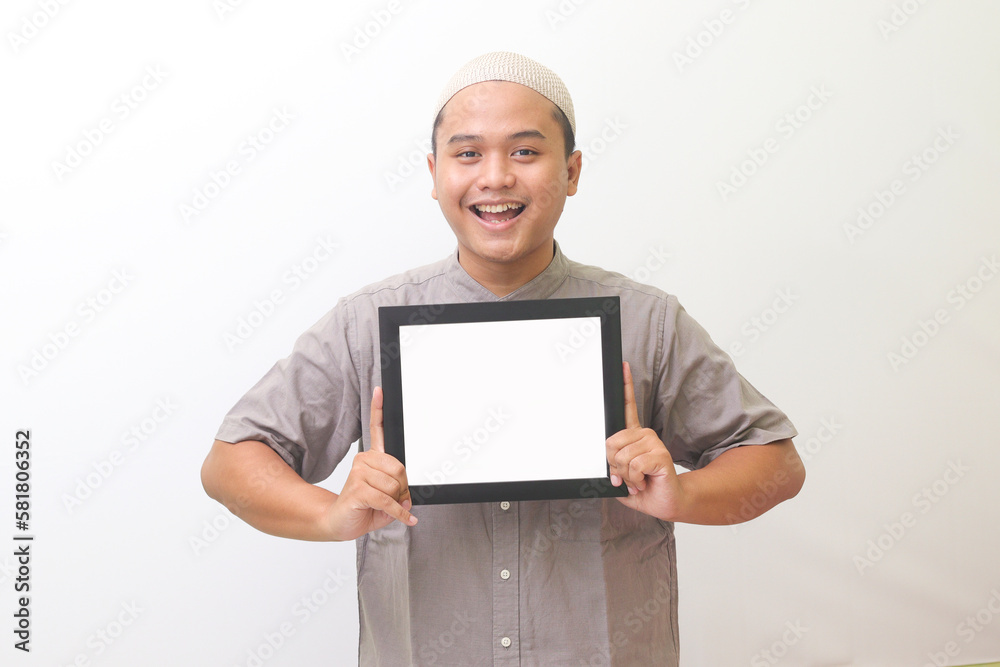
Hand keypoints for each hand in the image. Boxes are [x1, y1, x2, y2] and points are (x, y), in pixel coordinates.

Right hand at [325, 386, 417, 540]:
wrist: (342, 523)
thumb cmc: (365, 508)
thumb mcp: (390, 499)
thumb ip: (401, 493)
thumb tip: (408, 498)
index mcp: (372, 458)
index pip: (376, 429)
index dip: (378, 409)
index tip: (379, 391)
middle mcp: (364, 461)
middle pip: (400, 469)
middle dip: (403, 490)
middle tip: (394, 500)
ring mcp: (358, 473)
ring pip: (395, 486)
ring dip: (398, 503)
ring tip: (384, 507)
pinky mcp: (357, 488)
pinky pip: (387, 500)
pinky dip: (398, 513)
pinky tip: (404, 518)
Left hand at [606, 362, 687, 520]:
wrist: (666, 502)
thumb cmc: (643, 487)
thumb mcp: (619, 477)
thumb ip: (610, 468)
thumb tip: (605, 465)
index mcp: (634, 436)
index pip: (628, 406)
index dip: (626, 386)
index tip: (623, 366)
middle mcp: (644, 435)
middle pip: (610, 443)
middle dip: (613, 466)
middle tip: (628, 475)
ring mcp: (653, 442)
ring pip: (620, 457)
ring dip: (625, 475)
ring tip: (638, 479)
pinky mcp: (660, 453)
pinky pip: (633, 465)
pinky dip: (634, 479)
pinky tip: (645, 480)